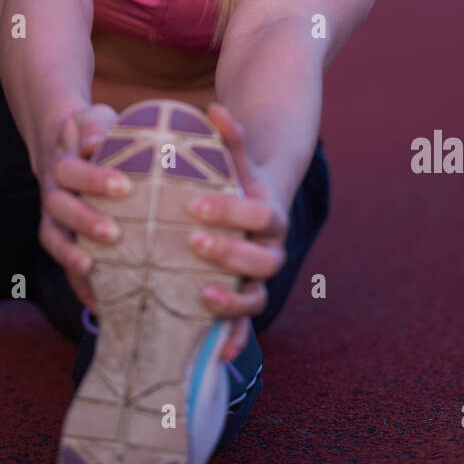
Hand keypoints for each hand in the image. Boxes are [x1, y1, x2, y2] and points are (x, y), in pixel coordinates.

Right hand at [38, 104, 126, 309]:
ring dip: (71, 255)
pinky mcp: (59, 237)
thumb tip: (95, 141)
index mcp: (64, 159)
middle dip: (85, 220)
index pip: (71, 169)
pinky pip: (62, 264)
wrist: (62, 142)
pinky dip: (79, 286)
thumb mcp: (96, 117)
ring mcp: (53, 215)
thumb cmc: (95, 131)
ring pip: (53, 237)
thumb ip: (97, 125)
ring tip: (94, 270)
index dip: (94, 178)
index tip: (124, 185)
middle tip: (115, 233)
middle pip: (59, 206)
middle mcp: (53, 189)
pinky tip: (102, 306)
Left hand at [188, 103, 289, 360]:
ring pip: (258, 297)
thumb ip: (228, 138)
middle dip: (230, 253)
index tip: (196, 205)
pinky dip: (233, 342)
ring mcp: (258, 281)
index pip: (261, 215)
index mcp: (270, 215)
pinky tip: (213, 355)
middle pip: (264, 260)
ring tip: (200, 295)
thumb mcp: (230, 161)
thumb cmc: (230, 183)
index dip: (232, 212)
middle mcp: (271, 251)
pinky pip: (244, 329)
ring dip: (233, 301)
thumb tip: (214, 108)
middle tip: (192, 242)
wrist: (245, 212)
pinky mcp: (243, 304)